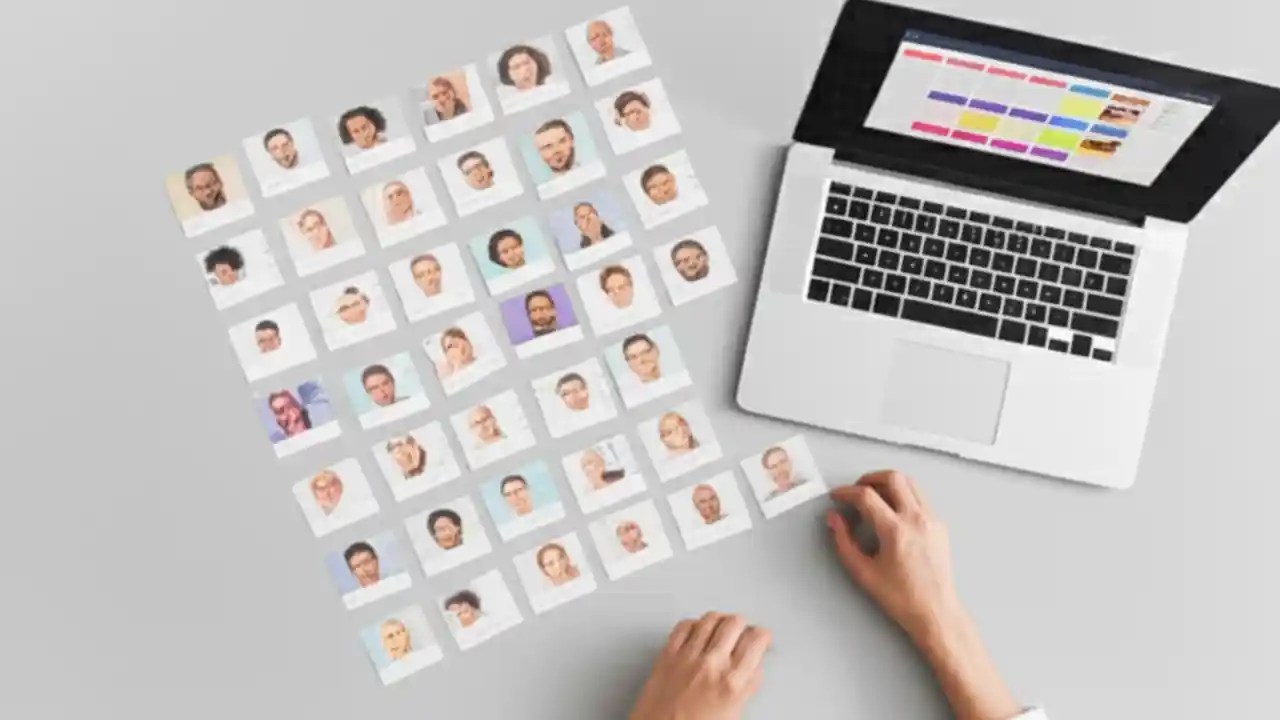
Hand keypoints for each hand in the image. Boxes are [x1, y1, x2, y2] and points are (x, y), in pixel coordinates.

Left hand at [629, 612, 771, 719]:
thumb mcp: (733, 715)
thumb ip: (747, 688)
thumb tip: (753, 668)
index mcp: (732, 683)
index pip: (756, 640)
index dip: (762, 636)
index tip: (761, 637)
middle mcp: (711, 665)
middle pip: (734, 623)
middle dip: (742, 625)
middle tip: (741, 631)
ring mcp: (687, 657)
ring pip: (709, 618)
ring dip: (719, 620)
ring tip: (721, 627)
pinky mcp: (666, 655)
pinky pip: (683, 625)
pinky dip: (693, 624)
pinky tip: (697, 630)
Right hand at [825, 470, 960, 641]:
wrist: (935, 611)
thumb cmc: (900, 597)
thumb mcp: (863, 572)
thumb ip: (843, 541)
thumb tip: (834, 518)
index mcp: (895, 531)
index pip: (866, 496)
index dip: (846, 492)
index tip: (837, 497)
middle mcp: (916, 519)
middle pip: (892, 477)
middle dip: (869, 478)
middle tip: (855, 490)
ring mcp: (931, 520)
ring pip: (910, 483)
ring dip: (888, 483)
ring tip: (873, 497)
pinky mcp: (939, 525)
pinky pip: (920, 498)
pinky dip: (903, 495)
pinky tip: (892, 512)